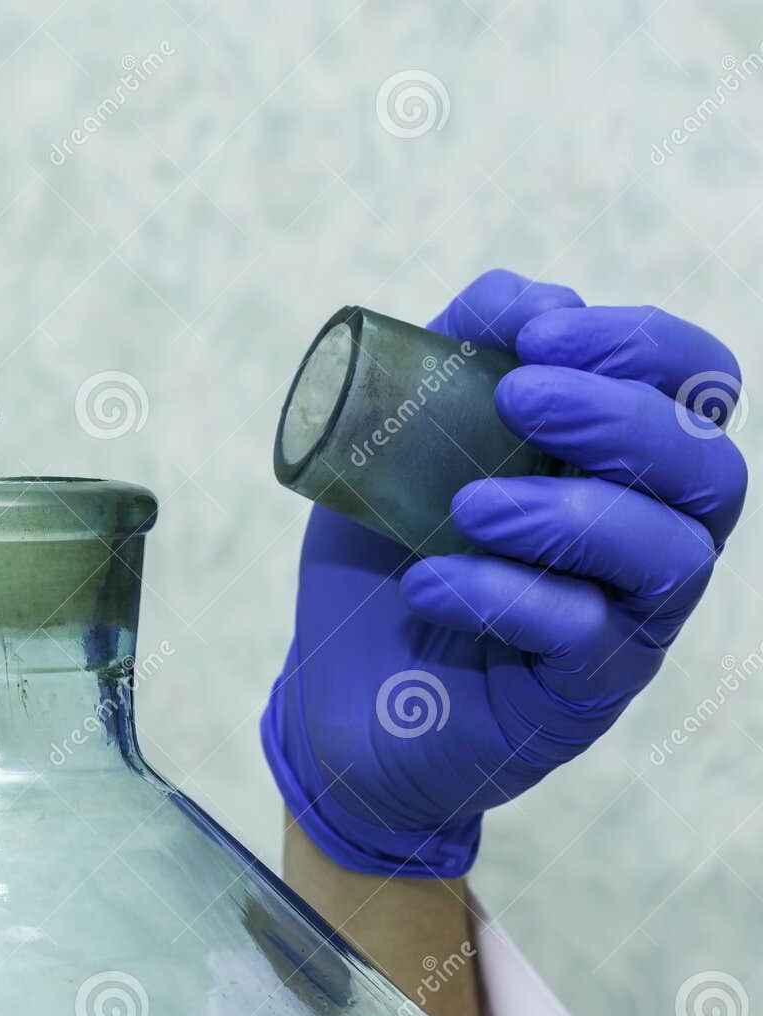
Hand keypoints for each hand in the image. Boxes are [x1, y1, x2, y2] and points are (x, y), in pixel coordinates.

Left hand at [262, 269, 747, 876]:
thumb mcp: (395, 448)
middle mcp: (646, 540)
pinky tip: (427, 581)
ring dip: (570, 511)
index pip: (697, 388)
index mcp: (617, 466)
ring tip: (468, 506)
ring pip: (672, 553)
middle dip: (619, 417)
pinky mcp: (581, 692)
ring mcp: (625, 622)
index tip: (541, 332)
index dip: (645, 344)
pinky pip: (585, 635)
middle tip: (518, 401)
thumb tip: (526, 294)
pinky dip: (505, 594)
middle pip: (708, 467)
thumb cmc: (382, 560)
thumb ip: (452, 364)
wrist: (335, 693)